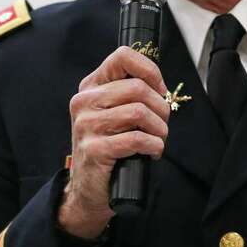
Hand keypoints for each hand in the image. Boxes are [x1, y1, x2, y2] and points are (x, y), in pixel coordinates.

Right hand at [59, 47, 169, 237]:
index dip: (150, 70)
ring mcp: (86, 125)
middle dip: (161, 107)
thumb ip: (131, 95)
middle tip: (162, 124)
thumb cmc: (109, 148)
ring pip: (139, 112)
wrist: (89, 189)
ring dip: (160, 129)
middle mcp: (84, 102)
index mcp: (91, 87)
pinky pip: (136, 139)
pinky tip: (152, 152)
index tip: (160, 90)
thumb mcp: (115, 114)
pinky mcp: (94, 149)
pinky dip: (154, 146)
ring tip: (158, 140)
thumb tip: (161, 87)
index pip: (122, 57)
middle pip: (137, 88)